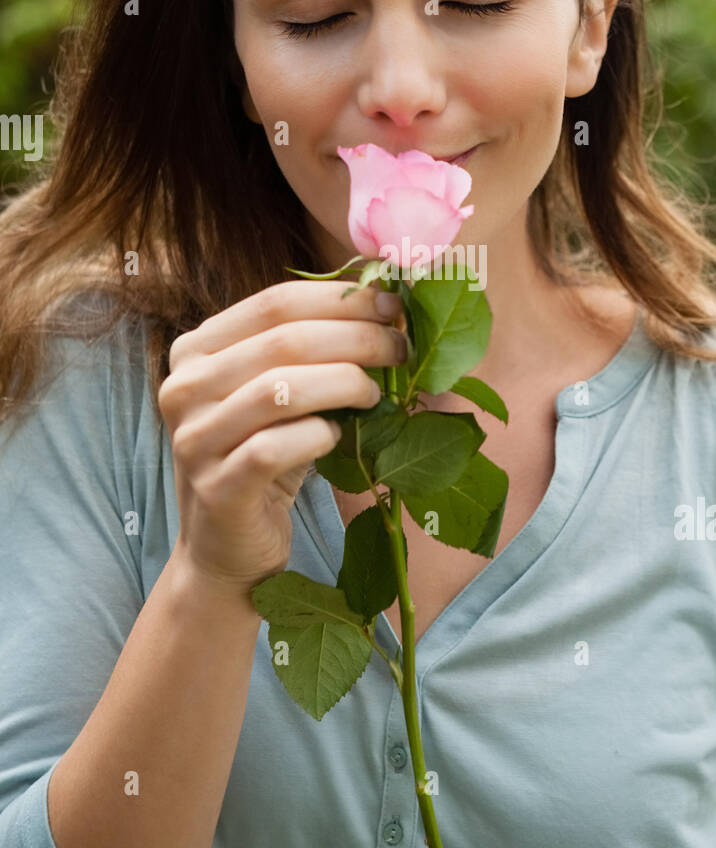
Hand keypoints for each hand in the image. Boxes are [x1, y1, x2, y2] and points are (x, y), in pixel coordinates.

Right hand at [157, 280, 406, 593]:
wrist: (228, 547)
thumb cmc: (264, 457)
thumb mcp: (281, 394)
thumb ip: (312, 349)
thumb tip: (384, 301)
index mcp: (196, 350)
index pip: (274, 303)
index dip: (340, 299)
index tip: (392, 304)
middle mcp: (183, 388)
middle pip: (284, 340)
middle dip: (357, 337)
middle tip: (401, 347)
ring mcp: (193, 440)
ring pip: (280, 389)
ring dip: (345, 383)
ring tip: (376, 393)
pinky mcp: (215, 489)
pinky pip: (275, 448)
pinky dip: (318, 436)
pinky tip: (338, 437)